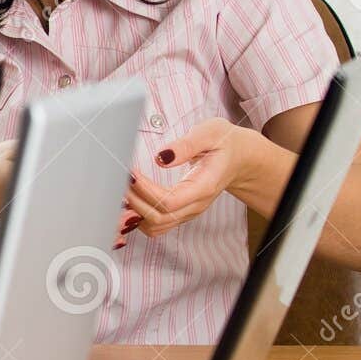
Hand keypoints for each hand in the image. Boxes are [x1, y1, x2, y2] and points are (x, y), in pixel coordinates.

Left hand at [125, 117, 249, 238]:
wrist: (240, 157)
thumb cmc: (225, 143)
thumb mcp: (210, 133)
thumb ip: (186, 145)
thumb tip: (161, 158)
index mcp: (204, 187)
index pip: (169, 202)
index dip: (145, 191)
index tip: (130, 173)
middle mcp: (196, 205)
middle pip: (159, 218)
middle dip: (134, 201)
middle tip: (120, 179)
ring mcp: (188, 212)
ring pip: (155, 226)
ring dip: (134, 211)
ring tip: (122, 187)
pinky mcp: (181, 212)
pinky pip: (156, 224)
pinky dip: (138, 216)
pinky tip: (130, 197)